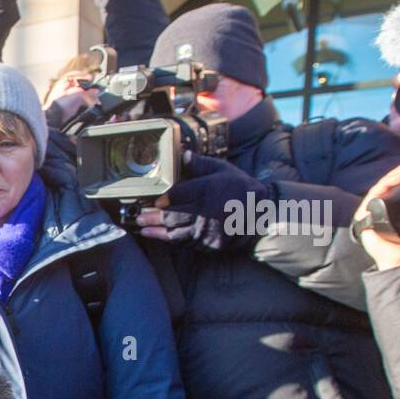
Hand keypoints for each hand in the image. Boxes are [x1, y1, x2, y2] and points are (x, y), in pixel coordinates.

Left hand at [137, 152, 270, 250]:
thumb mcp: (223, 170)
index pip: (178, 194)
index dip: (163, 199)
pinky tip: (160, 237)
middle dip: (152, 217)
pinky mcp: (209, 244)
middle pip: (172, 215)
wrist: (262, 215)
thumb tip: (182, 154)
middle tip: (137, 216)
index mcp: (207, 190)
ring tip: (143, 228)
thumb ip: (201, 164)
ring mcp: (207, 230)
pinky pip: (186, 243)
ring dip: (157, 231)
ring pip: (176, 232)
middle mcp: (205, 211)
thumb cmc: (240, 188)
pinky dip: (171, 240)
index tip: (151, 200)